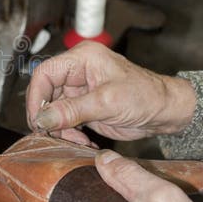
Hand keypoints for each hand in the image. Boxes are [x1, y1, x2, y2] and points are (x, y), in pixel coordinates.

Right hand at [26, 41, 195, 141]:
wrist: (166, 112)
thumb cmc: (146, 96)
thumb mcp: (108, 103)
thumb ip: (73, 110)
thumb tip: (43, 118)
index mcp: (82, 59)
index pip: (45, 74)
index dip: (36, 97)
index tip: (37, 120)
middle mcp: (78, 72)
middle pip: (46, 94)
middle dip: (50, 118)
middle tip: (55, 135)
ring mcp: (80, 90)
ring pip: (54, 111)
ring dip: (61, 129)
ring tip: (78, 141)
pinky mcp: (84, 107)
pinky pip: (65, 121)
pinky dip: (69, 134)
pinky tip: (84, 142)